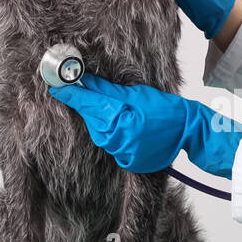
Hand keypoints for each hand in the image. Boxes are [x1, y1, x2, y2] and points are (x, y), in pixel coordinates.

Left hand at [47, 72, 241, 177]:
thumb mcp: (136, 94)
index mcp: (117, 119)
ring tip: (121, 110)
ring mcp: (120, 152)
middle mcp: (115, 139)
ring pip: (99, 130)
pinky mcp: (126, 161)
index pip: (86, 103)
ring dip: (103, 119)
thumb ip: (107, 89)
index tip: (54, 84)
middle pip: (91, 118)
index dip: (69, 93)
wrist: (187, 132)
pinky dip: (113, 132)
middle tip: (92, 92)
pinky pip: (110, 143)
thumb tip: (84, 80)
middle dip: (89, 105)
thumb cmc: (165, 110)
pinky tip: (126, 125)